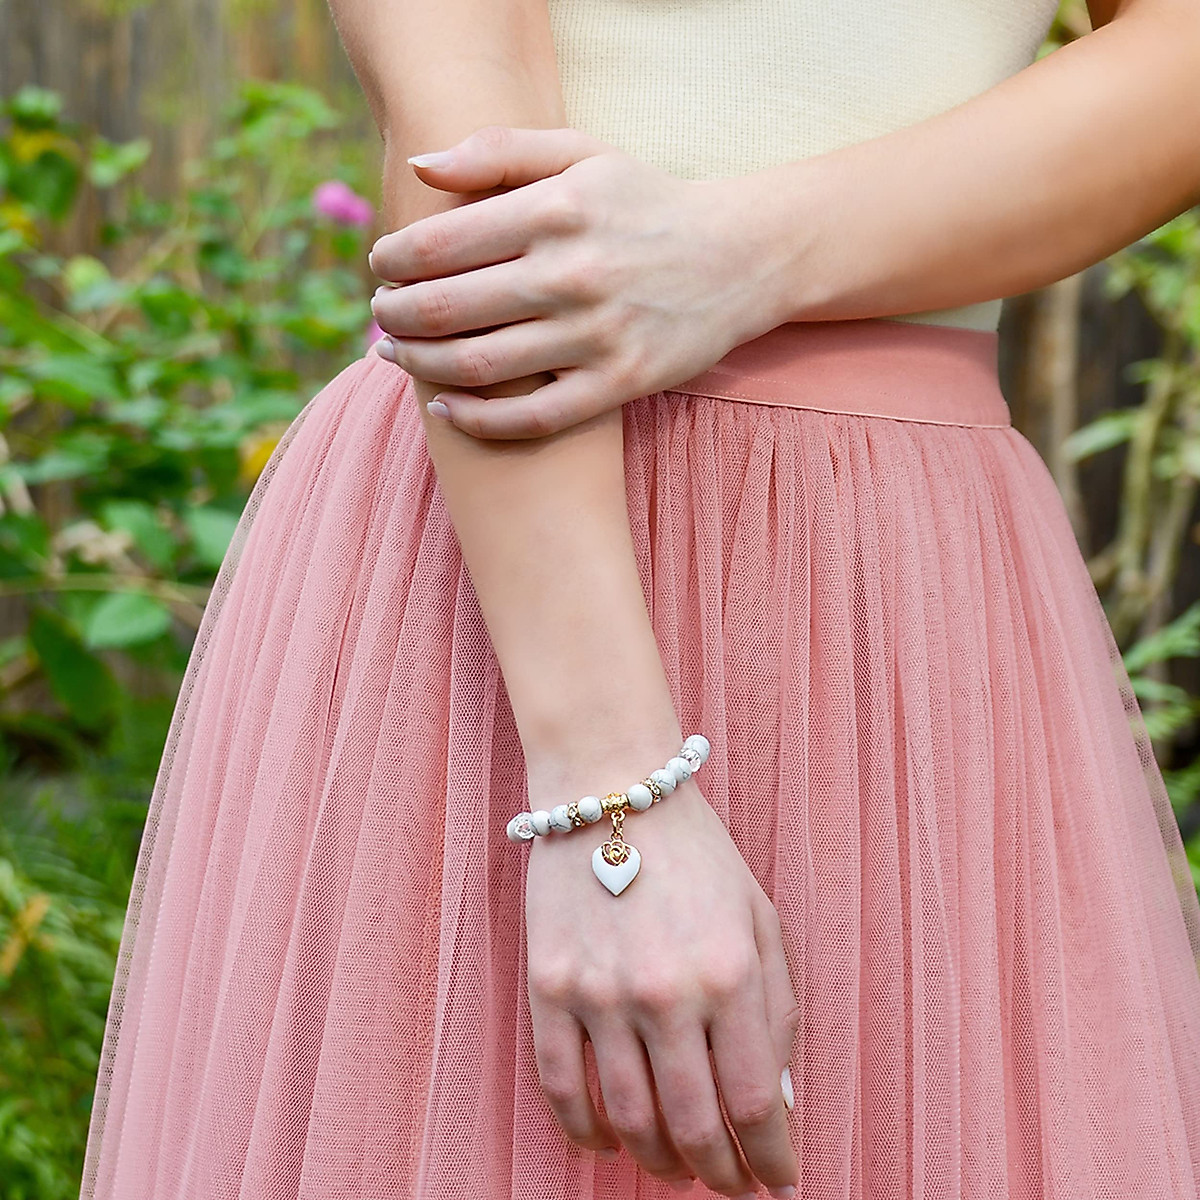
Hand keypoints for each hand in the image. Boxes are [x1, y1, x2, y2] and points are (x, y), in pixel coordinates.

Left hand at [368, 125, 788, 439]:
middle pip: (447, 308)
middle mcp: (572, 273)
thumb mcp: (582, 153)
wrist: (740, 256)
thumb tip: (418, 167)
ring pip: (479, 366)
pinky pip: (530, 418)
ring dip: (421, 364)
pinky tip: (445, 410)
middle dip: (395, 315)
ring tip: (397, 355)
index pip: (440, 243)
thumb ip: (500, 151)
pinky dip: (476, 420)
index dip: (392, 260)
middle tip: (381, 316)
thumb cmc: (646, 202)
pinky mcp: (619, 383)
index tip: (381, 267)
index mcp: (556, 210)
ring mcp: (597, 335)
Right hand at [522, 775, 799, 1197]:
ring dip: (658, 1161)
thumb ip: (777, 1011)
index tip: (780, 1184)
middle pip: (695, 1127)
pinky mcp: (549, 987)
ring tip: (675, 1166)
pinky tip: (609, 1142)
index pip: (757, 1103)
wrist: (610, 789)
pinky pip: (562, 1088)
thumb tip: (777, 1103)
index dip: (771, 1160)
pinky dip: (587, 1133)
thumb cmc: (696, 853)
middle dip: (718, 1174)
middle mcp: (667, 991)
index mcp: (730, 972)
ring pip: (630, 1120)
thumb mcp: (759, 918)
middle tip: (728, 1184)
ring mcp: (600, 993)